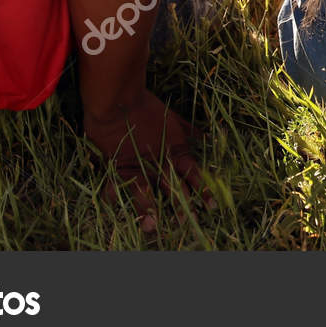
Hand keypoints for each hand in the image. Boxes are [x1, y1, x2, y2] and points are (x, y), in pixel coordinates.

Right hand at [83, 91, 209, 231]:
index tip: (212, 206)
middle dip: (182, 206)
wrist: (120, 100)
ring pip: (147, 191)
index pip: (194, 172)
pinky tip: (114, 213)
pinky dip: (113, 198)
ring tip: (154, 227)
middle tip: (190, 223)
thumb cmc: (147, 106)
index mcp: (175, 149)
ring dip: (150, 209)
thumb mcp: (173, 117)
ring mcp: (138, 164)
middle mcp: (159, 160)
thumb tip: (207, 136)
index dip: (203, 190)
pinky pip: (115, 186)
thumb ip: (189, 129)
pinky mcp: (117, 165)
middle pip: (174, 186)